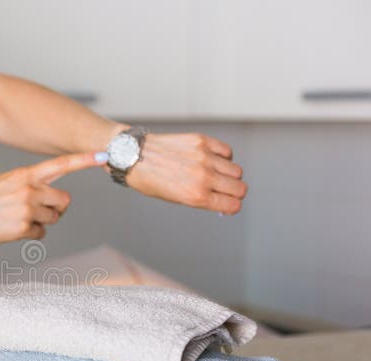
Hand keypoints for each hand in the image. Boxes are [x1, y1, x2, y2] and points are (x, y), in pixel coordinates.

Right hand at [0, 152, 101, 243]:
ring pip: (54, 218)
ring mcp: (27, 209)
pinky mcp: (23, 228)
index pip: (60, 164)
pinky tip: (12, 229)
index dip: (84, 160)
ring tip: (17, 218)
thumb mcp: (5, 181)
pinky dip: (31, 234)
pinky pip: (41, 233)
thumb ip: (30, 183)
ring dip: (41, 222)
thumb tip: (53, 194)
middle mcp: (29, 189)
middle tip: (38, 211)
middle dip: (56, 208)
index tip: (104, 155)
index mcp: (24, 174)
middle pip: (64, 200)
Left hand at [125, 133, 246, 213]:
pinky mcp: (202, 141)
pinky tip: (212, 160)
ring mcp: (204, 157)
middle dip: (235, 193)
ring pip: (236, 170)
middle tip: (225, 191)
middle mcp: (203, 177)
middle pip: (240, 188)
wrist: (134, 156)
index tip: (229, 204)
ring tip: (215, 175)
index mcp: (195, 196)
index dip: (232, 207)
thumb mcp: (174, 198)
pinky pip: (227, 151)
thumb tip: (223, 200)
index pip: (233, 205)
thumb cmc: (150, 180)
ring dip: (230, 175)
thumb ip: (201, 199)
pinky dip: (224, 157)